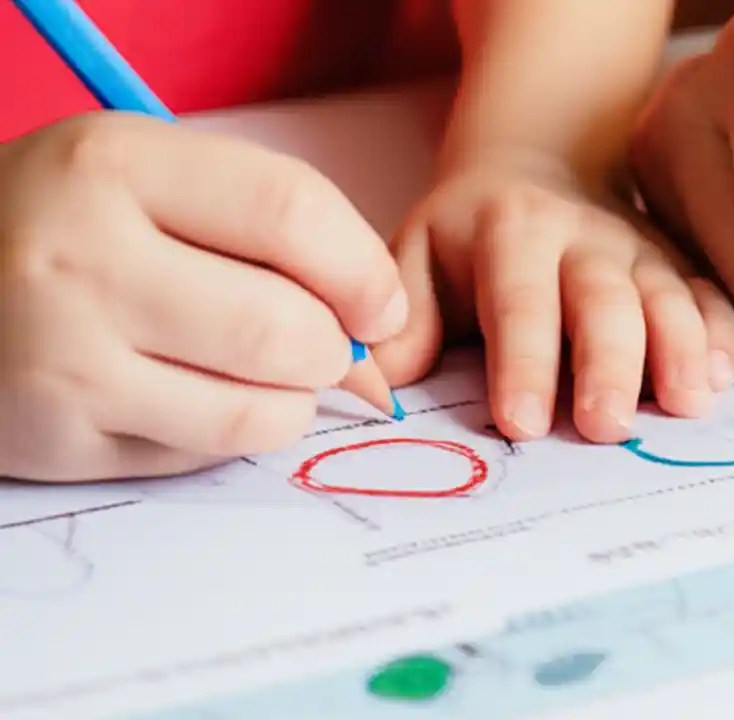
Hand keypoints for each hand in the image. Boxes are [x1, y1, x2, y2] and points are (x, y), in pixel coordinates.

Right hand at [0, 114, 405, 480]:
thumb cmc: (78, 225)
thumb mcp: (159, 183)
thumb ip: (274, 232)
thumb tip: (383, 331)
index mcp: (116, 166)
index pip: (291, 213)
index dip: (364, 271)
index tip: (379, 305)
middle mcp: (80, 259)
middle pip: (287, 328)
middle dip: (332, 350)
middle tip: (319, 346)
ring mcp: (63, 359)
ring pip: (259, 409)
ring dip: (292, 399)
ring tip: (258, 370)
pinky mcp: (60, 440)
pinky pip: (206, 453)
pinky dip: (232, 430)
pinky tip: (195, 395)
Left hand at [376, 148, 733, 444]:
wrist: (541, 160)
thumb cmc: (471, 235)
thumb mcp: (419, 252)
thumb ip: (405, 317)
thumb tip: (384, 382)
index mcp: (512, 233)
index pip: (520, 301)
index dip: (523, 362)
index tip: (521, 424)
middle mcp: (584, 238)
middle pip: (603, 301)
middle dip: (608, 363)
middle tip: (606, 426)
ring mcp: (640, 250)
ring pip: (667, 298)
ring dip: (681, 350)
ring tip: (688, 404)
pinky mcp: (679, 266)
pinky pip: (709, 297)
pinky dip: (719, 338)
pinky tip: (719, 381)